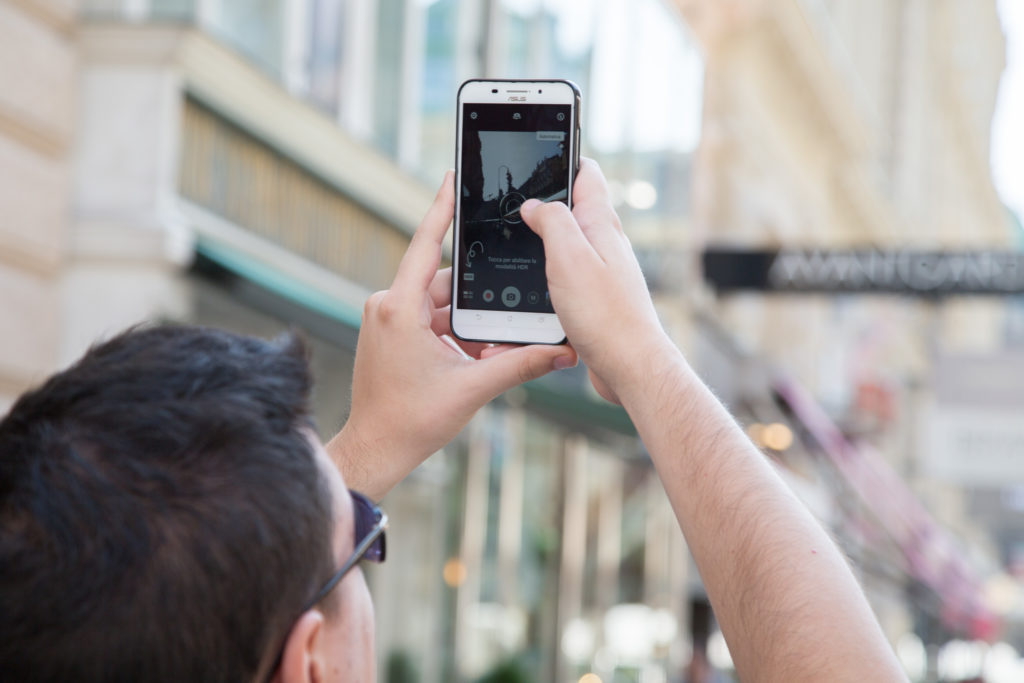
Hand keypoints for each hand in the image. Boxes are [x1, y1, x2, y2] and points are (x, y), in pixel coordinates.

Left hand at [328, 171, 577, 499]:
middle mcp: (387, 306)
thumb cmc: (412, 421)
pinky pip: (427, 319)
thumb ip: (519, 364)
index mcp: (400, 309)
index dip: (441, 208)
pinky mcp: (387, 332)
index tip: (452, 177)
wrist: (377, 450)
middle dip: (477, 305)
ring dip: (465, 325)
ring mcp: (385, 319)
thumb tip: (561, 352)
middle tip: (502, 327)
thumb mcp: (473, 389)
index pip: (426, 245)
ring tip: (481, 357)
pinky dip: (451, 333)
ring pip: (439, 305)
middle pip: (445, 284)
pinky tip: (466, 359)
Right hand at [520, 158, 677, 402]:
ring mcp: (601, 271)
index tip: (540, 142)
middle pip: (573, 206)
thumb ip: (552, 221)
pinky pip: (566, 274)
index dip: (563, 154)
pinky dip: (547, 272)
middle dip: (546, 196)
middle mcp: (605, 243)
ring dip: (543, 238)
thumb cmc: (605, 314)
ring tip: (517, 234)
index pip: (585, 173)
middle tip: (516, 191)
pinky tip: (530, 282)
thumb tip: (534, 204)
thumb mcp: (569, 256)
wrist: (629, 366)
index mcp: (601, 224)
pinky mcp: (595, 298)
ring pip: (567, 243)